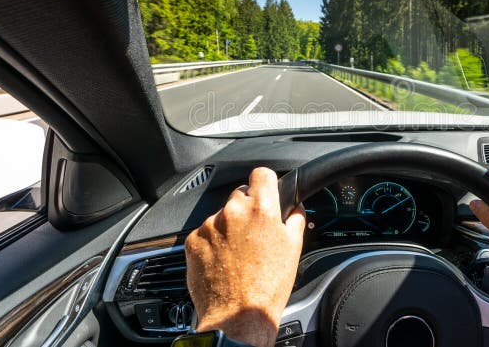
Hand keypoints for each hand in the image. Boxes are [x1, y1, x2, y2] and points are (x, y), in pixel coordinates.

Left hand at [185, 167, 305, 346]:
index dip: (266, 183)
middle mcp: (233, 211)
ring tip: (239, 254)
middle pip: (240, 195)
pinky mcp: (193, 241)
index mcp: (261, 208)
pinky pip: (205, 233)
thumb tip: (295, 209)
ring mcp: (210, 225)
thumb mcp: (293, 248)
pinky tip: (224, 262)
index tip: (267, 192)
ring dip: (229, 228)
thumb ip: (295, 220)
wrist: (239, 316)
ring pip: (222, 216)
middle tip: (255, 234)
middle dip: (248, 210)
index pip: (261, 173)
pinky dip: (213, 243)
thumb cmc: (268, 286)